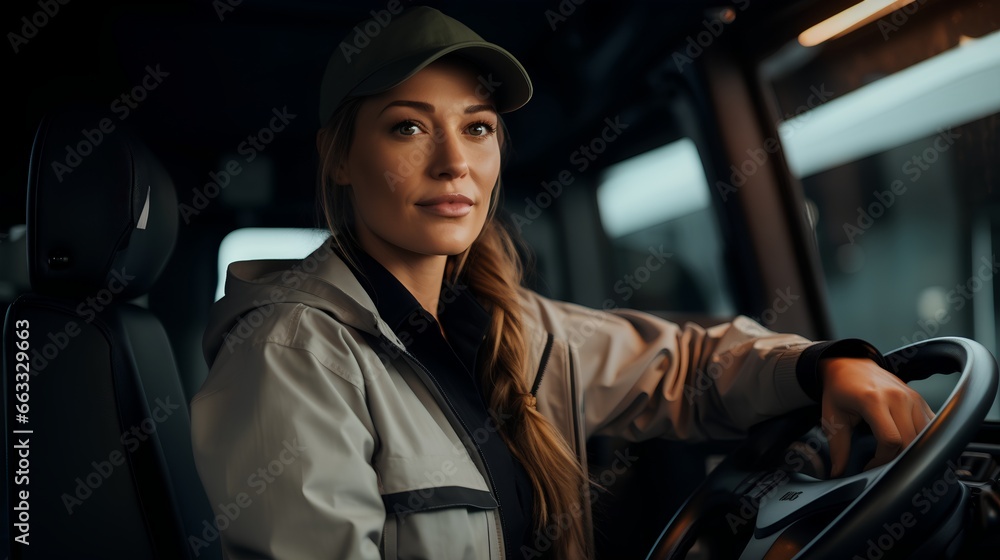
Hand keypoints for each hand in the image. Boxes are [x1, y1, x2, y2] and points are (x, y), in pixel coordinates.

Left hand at [819, 357, 934, 476]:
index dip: (882, 460)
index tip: (870, 466)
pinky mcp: (920, 400)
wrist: (850, 365)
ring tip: (892, 455)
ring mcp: (912, 397)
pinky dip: (922, 440)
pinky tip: (907, 444)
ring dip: (910, 451)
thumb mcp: (832, 417)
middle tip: (881, 464)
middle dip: (896, 459)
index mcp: (874, 400)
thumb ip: (838, 447)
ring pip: (924, 436)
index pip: (891, 440)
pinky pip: (931, 427)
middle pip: (910, 441)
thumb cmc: (840, 390)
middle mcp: (897, 397)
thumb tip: (838, 472)